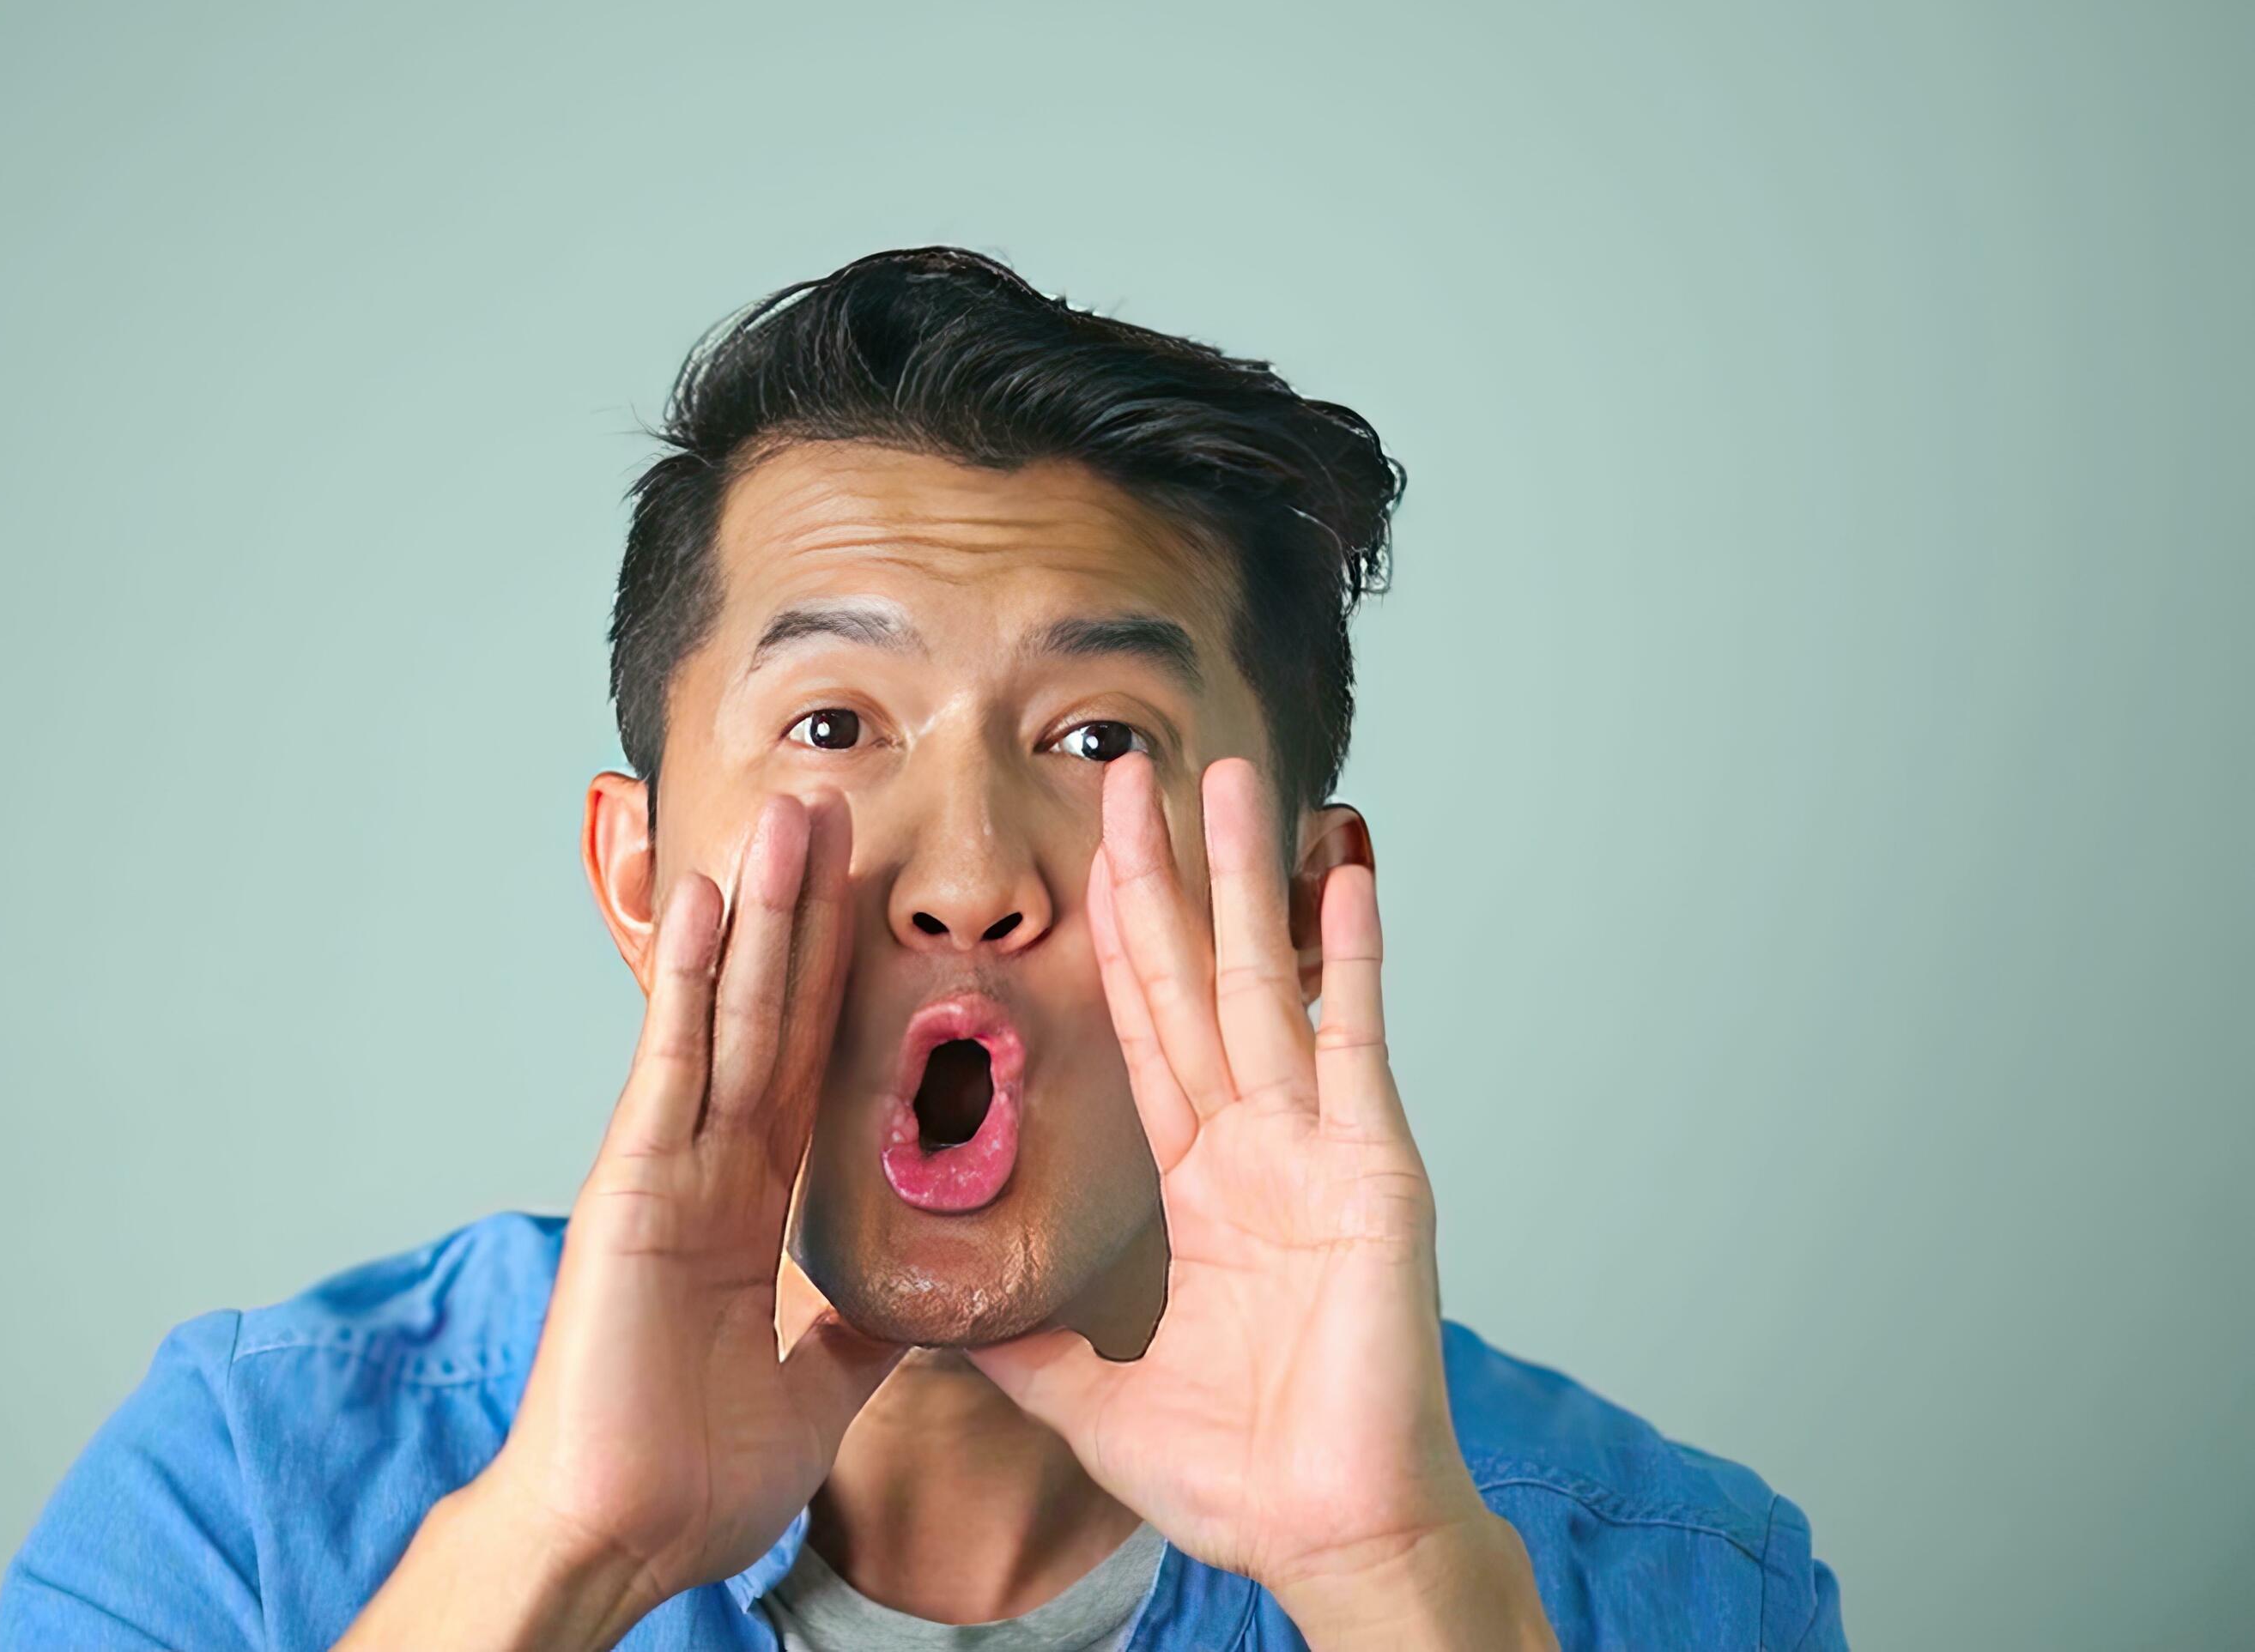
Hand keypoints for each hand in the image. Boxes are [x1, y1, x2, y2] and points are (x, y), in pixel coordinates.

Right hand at [339, 794, 903, 1650]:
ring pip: (725, 1014)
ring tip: (787, 814)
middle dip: (804, 909)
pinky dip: (690, 982)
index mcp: (751, 1207)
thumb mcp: (820, 1389)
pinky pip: (671, 1065)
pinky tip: (712, 903)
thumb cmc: (694, 1475)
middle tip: (833, 805)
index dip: (840, 974)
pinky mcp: (632, 1186)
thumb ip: (862, 1332)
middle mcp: (708, 1167)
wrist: (623, 1535)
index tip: (869, 890)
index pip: (808, 1061)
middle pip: (771, 1011)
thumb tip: (917, 1307)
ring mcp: (666, 1168)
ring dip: (758, 911)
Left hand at [966, 756, 1552, 1648]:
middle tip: (1132, 769)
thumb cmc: (1238, 1478)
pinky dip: (1354, 954)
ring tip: (1232, 778)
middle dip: (1163, 876)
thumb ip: (1021, 1345)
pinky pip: (1357, 1043)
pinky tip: (1343, 871)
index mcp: (1203, 1188)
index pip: (1144, 1033)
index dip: (1115, 941)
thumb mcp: (1090, 1397)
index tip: (1091, 854)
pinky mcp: (1374, 1169)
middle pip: (1197, 981)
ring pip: (1269, 983)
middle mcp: (1260, 1149)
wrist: (1328, 1538)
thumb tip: (933, 1318)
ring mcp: (1321, 1148)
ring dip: (1248, 879)